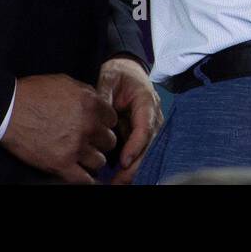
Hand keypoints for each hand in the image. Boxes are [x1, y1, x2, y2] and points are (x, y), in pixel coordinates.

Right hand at [0, 73, 118, 183]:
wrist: (8, 110)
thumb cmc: (33, 93)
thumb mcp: (65, 82)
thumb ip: (86, 93)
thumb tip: (97, 101)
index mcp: (91, 104)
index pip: (112, 119)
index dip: (105, 123)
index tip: (98, 127)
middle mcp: (88, 126)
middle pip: (109, 141)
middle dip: (101, 141)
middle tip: (92, 142)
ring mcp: (76, 147)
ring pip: (100, 161)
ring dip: (93, 159)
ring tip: (85, 157)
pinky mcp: (61, 164)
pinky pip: (84, 179)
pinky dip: (86, 179)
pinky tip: (83, 175)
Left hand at [98, 56, 163, 184]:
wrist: (126, 69)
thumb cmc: (119, 73)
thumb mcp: (109, 78)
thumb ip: (104, 95)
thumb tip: (98, 115)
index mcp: (147, 101)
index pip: (146, 127)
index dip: (136, 145)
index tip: (124, 161)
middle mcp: (153, 116)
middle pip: (150, 145)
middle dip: (137, 165)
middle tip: (120, 180)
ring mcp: (149, 125)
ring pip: (147, 151)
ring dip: (134, 169)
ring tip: (118, 183)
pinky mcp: (141, 132)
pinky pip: (140, 150)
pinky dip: (131, 165)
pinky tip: (119, 177)